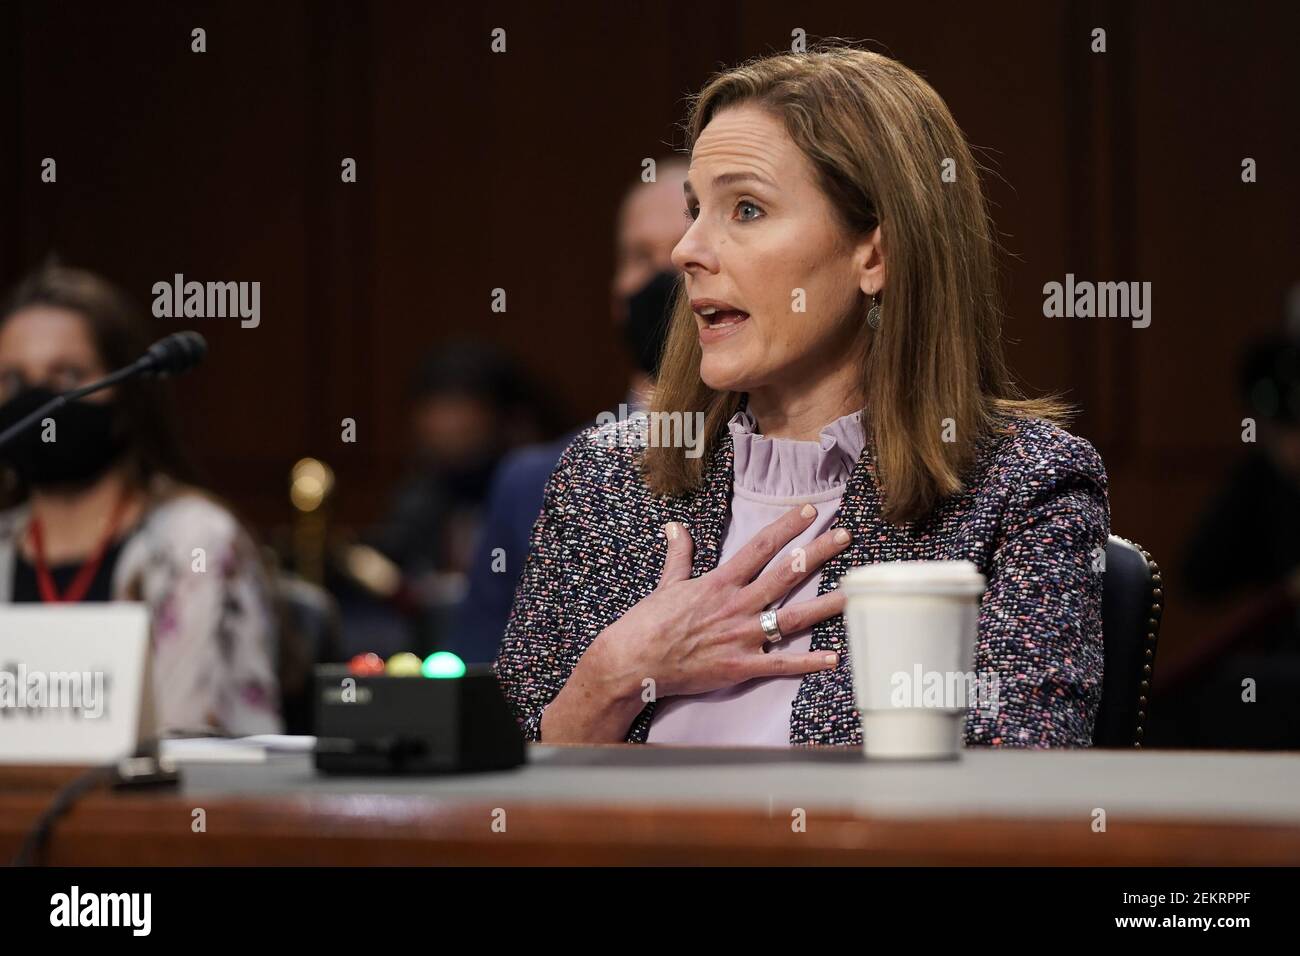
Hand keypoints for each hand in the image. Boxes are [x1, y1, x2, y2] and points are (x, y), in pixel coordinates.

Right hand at [591, 503, 850, 701]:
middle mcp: (736, 605)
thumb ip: (679, 555)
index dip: (787, 527)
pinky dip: (808, 661)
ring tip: (854, 593)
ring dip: (825, 605)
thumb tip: (674, 526)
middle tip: (844, 537)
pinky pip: (781, 663)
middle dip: (817, 553)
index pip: (760, 547)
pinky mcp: (741, 666)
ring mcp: (741, 637)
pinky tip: (834, 657)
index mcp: (719, 583)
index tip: (810, 511)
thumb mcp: (666, 584)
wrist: (632, 662)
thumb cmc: (647, 624)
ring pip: (792, 618)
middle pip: (785, 574)